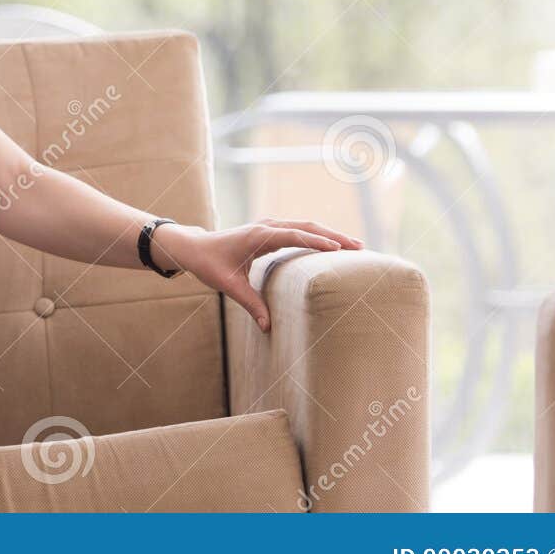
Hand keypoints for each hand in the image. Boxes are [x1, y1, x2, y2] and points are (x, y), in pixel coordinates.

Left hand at [155, 219, 361, 331]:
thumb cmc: (209, 264)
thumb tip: (268, 328)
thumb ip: (250, 304)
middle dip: (333, 235)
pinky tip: (332, 245)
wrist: (195, 247)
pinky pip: (298, 229)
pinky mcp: (270, 231)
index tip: (338, 248)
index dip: (316, 241)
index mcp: (258, 236)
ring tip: (354, 245)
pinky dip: (317, 235)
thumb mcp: (229, 286)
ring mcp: (269, 226)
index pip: (293, 235)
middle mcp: (266, 227)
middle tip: (360, 246)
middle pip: (306, 226)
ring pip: (305, 225)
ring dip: (328, 233)